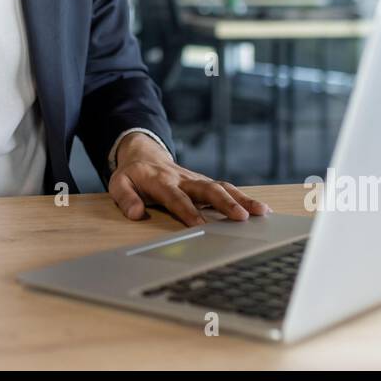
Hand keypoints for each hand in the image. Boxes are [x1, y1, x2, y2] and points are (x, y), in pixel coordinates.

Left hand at [106, 133, 271, 225]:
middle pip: (208, 189)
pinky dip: (244, 198)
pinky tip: (261, 209)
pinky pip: (226, 188)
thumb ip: (125, 198)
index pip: (176, 197)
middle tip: (242, 217)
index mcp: (162, 180)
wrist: (145, 155)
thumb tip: (135, 214)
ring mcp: (197, 179)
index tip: (200, 226)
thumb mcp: (118, 183)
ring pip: (223, 187)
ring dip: (242, 199)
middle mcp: (184, 178)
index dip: (188, 211)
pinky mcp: (206, 182)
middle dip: (226, 203)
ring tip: (262, 212)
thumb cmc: (132, 174)